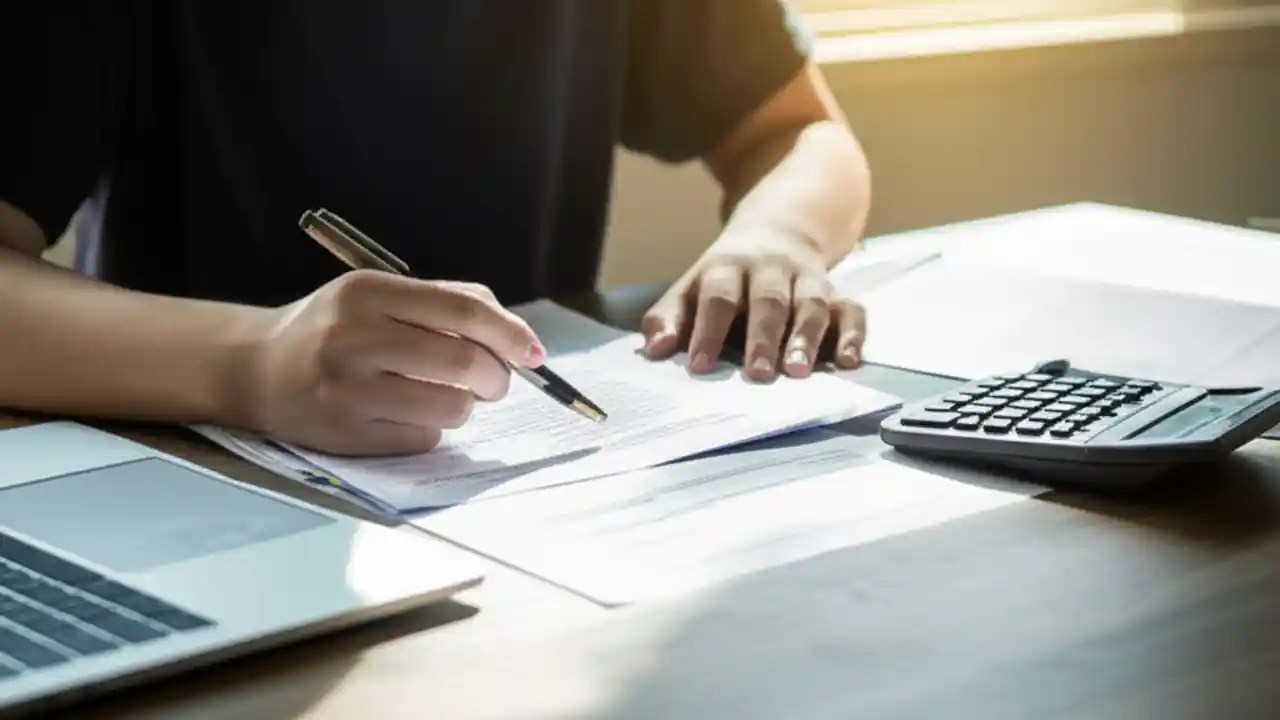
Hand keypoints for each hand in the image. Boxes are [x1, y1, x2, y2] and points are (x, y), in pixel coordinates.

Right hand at [231, 270, 543, 455]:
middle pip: (463, 361)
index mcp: (367, 293)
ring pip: (451, 406)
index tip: (533, 351)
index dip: (509, 332)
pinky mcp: (346, 435)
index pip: (461, 310)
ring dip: (466, 405)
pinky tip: (407, 413)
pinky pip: (423, 436)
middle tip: (496, 382)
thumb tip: (514, 334)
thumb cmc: (335, 329)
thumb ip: (445, 302)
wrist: (255, 368)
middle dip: (498, 376)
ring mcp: (347, 390)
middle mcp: (353, 338)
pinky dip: (432, 427)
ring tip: (447, 396)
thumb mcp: (379, 296)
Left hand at [641, 233, 864, 380]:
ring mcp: (807, 278)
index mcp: (727, 267)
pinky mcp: (837, 290)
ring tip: (798, 372)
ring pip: (812, 303)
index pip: (717, 297)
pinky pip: (852, 309)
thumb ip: (669, 318)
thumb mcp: (691, 287)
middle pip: (768, 299)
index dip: (708, 331)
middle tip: (758, 375)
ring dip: (807, 337)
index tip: (700, 366)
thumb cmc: (726, 276)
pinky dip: (854, 335)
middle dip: (763, 337)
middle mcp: (770, 268)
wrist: (778, 228)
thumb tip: (655, 350)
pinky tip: (849, 362)